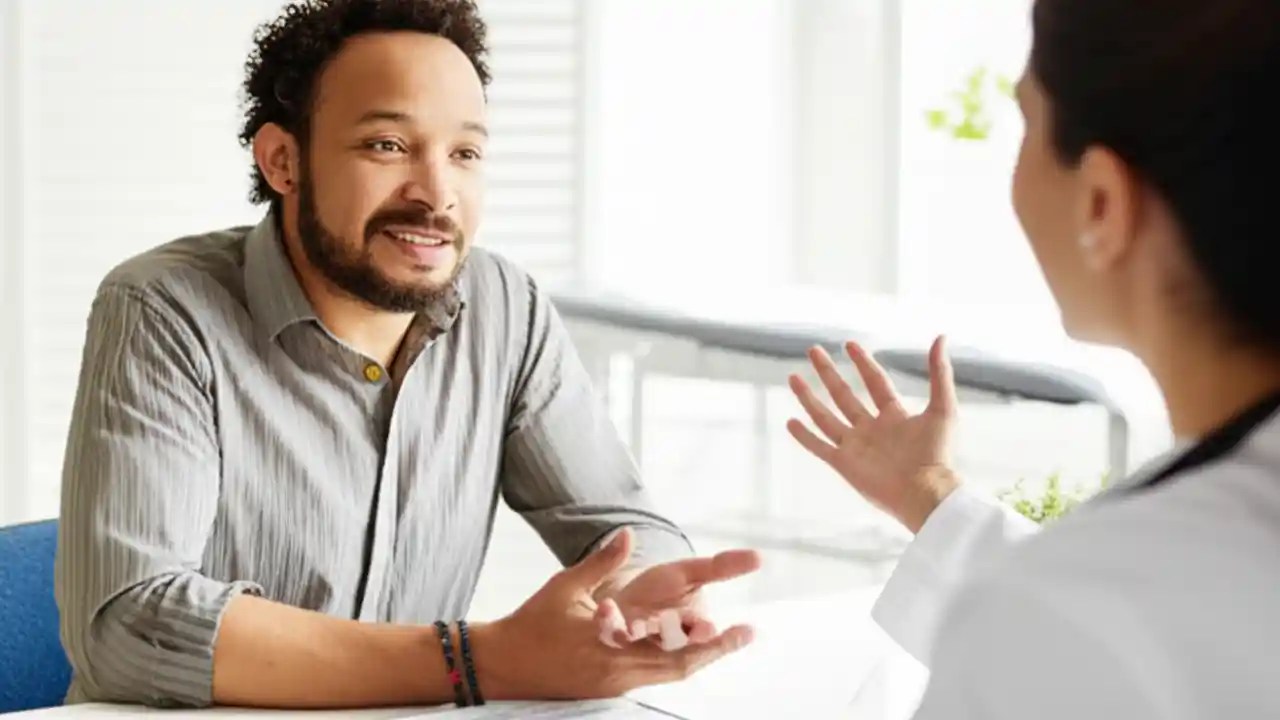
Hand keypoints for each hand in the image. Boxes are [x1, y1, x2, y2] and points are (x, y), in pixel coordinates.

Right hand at [472, 529, 755, 700]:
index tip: (741, 626)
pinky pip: (649, 677)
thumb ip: (601, 562)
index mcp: (610, 643)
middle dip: (715, 650)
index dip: (711, 639)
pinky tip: (687, 648)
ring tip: (725, 637)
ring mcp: (613, 685)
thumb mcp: (566, 586)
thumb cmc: (532, 623)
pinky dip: (672, 662)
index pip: (672, 646)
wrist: (501, 665)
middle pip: (681, 667)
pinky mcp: (606, 691)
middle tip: (747, 633)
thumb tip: (628, 533)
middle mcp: (618, 670)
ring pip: (668, 675)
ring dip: (697, 656)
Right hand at [787, 336, 961, 532]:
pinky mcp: (844, 464)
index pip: (874, 382)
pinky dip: (804, 436)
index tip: (849, 344)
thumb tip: (941, 337)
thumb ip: (940, 373)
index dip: (863, 362)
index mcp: (894, 416)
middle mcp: (871, 428)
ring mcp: (855, 446)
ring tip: (792, 377)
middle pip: (844, 394)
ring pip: (825, 416)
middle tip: (814, 351)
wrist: (925, 493)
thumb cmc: (937, 454)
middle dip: (828, 372)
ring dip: (809, 397)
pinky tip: (791, 422)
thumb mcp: (943, 407)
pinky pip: (819, 447)